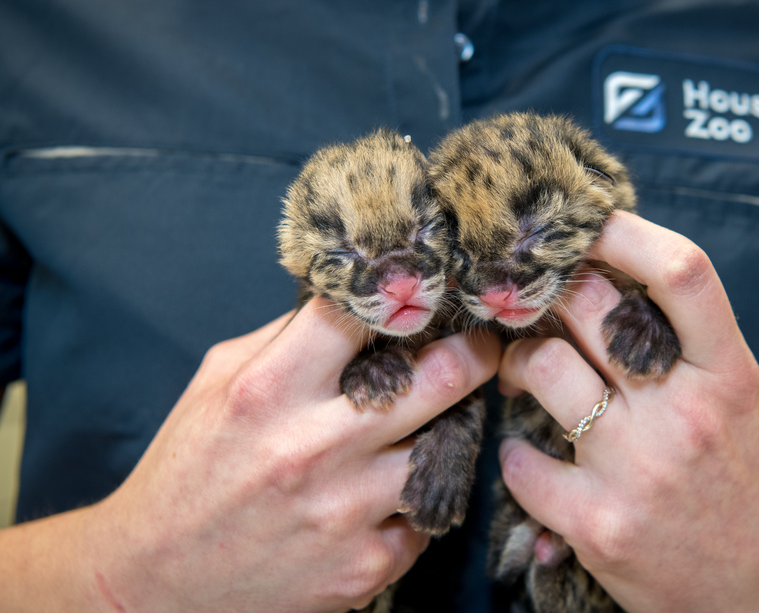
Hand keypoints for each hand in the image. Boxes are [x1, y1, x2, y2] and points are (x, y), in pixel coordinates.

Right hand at [78, 297, 498, 611]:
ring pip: (450, 447)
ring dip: (451, 431)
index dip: (399, 297)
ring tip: (435, 423)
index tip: (424, 296)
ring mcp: (346, 512)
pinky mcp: (367, 567)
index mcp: (269, 390)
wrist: (157, 583)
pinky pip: (428, 515)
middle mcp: (313, 448)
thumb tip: (358, 305)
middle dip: (473, 352)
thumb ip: (288, 339)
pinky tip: (389, 493)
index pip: (361, 314)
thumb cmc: (189, 470)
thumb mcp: (217, 382)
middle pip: (441, 377)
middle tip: (480, 347)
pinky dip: (416, 498)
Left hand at [496, 211, 758, 611]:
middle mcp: (685, 412)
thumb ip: (680, 340)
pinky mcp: (598, 525)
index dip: (623, 230)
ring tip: (523, 374)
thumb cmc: (744, 480)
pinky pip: (519, 461)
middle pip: (591, 306)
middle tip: (529, 301)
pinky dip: (514, 452)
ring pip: (542, 368)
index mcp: (728, 372)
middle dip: (547, 292)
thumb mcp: (732, 396)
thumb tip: (601, 273)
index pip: (682, 271)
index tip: (584, 221)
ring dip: (516, 363)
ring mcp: (639, 469)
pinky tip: (531, 455)